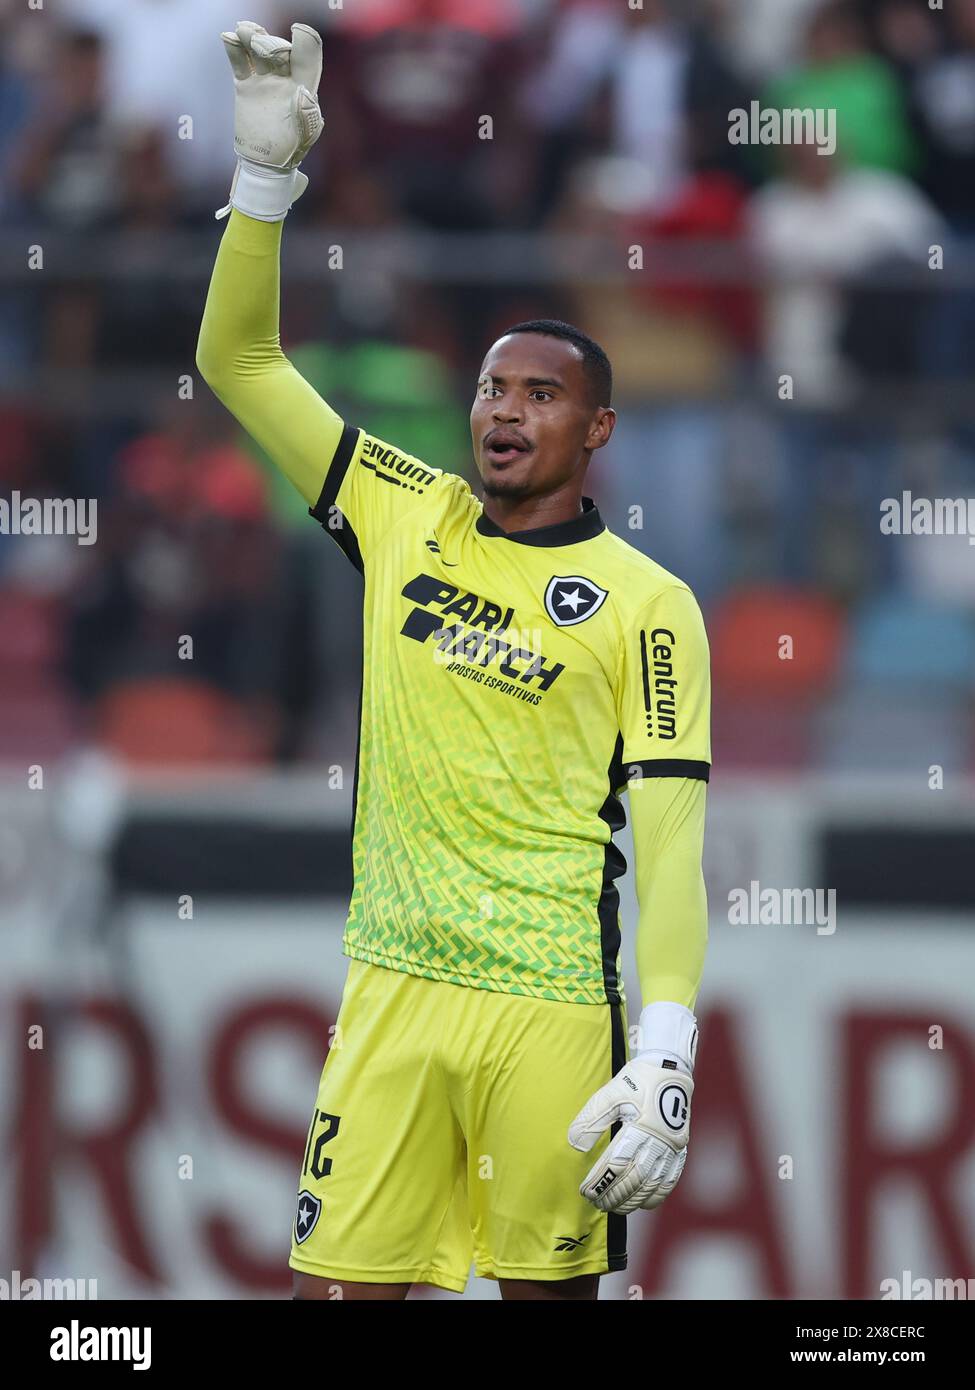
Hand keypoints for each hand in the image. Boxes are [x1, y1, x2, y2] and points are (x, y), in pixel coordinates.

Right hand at [216, 20, 322, 220]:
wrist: (266, 163)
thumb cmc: (291, 150)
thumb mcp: (304, 136)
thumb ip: (306, 115)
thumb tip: (302, 93)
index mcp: (305, 86)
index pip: (308, 57)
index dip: (305, 42)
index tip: (299, 32)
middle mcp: (285, 78)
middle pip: (280, 50)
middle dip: (271, 43)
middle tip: (261, 45)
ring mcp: (264, 80)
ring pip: (258, 51)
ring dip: (252, 37)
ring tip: (243, 31)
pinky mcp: (246, 85)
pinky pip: (240, 62)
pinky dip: (234, 48)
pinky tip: (229, 38)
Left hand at [568, 1055, 691, 1214]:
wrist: (670, 1067)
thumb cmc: (637, 1079)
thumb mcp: (610, 1093)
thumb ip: (591, 1119)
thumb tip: (575, 1145)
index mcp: (640, 1127)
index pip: (616, 1163)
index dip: (600, 1181)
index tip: (585, 1192)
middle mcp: (658, 1140)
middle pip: (634, 1179)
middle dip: (614, 1195)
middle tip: (597, 1203)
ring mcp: (672, 1147)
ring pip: (652, 1184)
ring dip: (633, 1200)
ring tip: (615, 1207)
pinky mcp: (680, 1148)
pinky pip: (671, 1179)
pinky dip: (657, 1195)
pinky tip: (644, 1203)